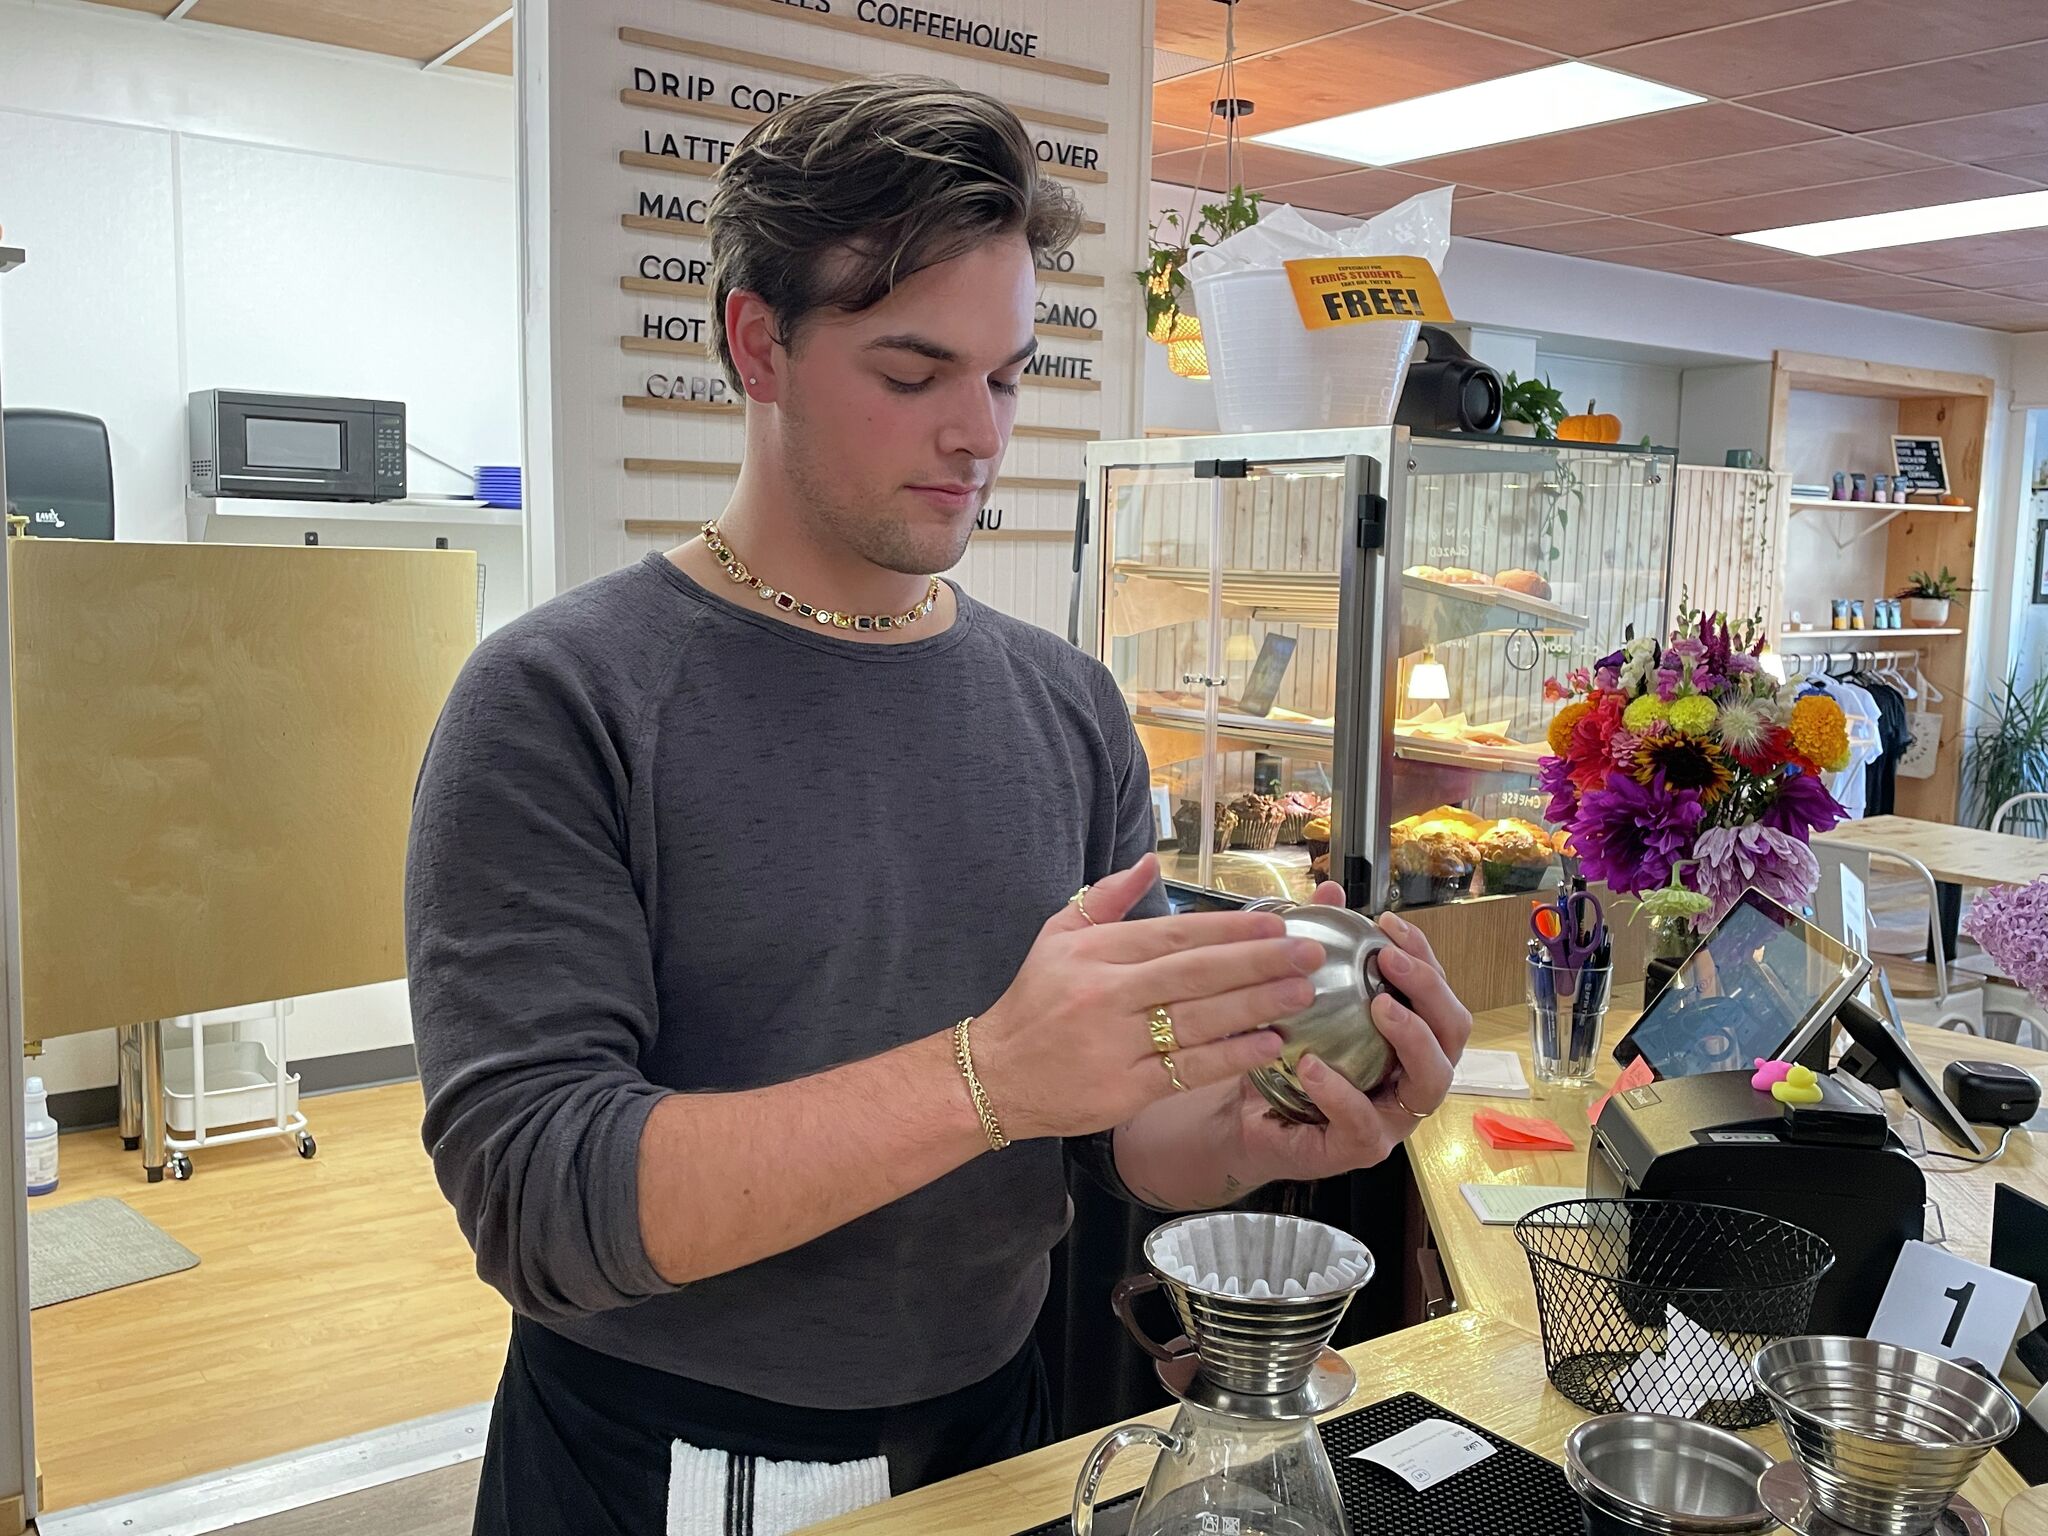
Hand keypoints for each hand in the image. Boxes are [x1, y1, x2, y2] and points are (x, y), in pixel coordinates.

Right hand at [970, 854, 1325, 1141]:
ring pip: (1199, 1022)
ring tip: (1302, 993)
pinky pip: (1188, 1070)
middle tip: (1308, 953)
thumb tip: (1150, 862)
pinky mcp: (1124, 1090)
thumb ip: (1107, 897)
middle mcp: (1107, 995)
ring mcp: (1116, 1045)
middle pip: (1195, 975)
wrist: (994, 1076)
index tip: (1277, 922)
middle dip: (1258, 963)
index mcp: (1096, 953)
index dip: (1229, 929)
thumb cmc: (1034, 1002)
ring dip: (1256, 1007)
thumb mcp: (1058, 936)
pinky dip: (1232, 1057)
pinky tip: (1270, 1045)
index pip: (1174, 935)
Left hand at [1230, 888, 1472, 1182]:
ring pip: (1431, 1082)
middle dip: (1430, 990)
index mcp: (1407, 1041)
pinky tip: (1313, 1065)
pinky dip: (1341, 1092)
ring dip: (1411, 1037)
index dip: (1424, 957)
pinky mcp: (1358, 1149)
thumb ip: (1318, 945)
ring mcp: (1392, 1117)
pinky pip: (1363, 1123)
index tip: (1388, 923)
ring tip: (1380, 1005)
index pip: (1438, 995)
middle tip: (1390, 959)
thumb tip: (1331, 890)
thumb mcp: (1296, 995)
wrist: (1239, 1117)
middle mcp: (1410, 1079)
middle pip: (1453, 1035)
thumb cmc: (1281, 1055)